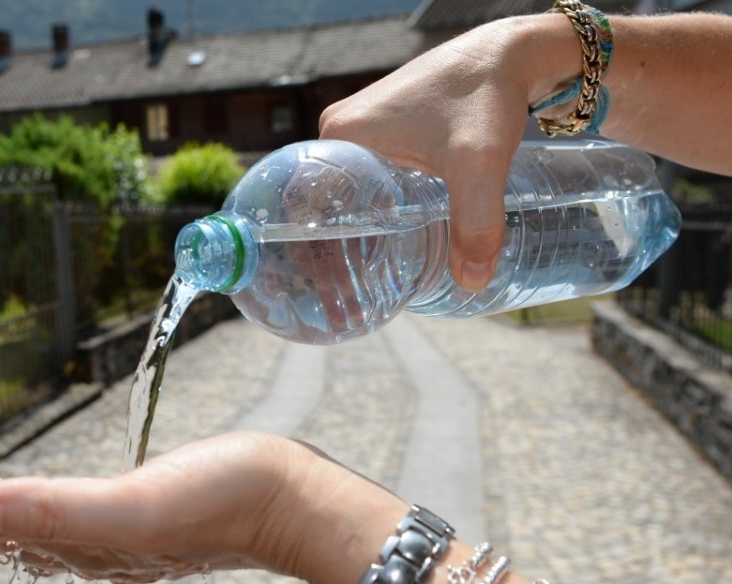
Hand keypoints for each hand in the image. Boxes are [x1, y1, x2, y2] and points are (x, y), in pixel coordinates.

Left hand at [0, 431, 398, 583]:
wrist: (293, 500)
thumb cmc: (219, 502)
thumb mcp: (125, 509)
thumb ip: (45, 513)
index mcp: (85, 545)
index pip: (7, 522)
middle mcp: (102, 547)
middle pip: (25, 527)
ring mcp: (131, 535)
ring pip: (55, 527)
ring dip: (16, 507)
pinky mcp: (159, 518)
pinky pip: (91, 520)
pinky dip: (60, 509)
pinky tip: (67, 510)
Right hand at [318, 17, 571, 290]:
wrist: (510, 54)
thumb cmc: (485, 97)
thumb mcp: (478, 165)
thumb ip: (477, 223)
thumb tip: (471, 283)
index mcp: (340, 135)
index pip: (312, 206)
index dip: (321, 251)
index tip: (338, 288)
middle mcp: (341, 128)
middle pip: (330, 202)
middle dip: (342, 246)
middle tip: (360, 290)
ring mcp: (362, 126)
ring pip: (352, 190)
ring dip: (363, 225)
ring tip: (377, 271)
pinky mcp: (386, 126)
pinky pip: (371, 174)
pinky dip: (380, 203)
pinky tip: (399, 229)